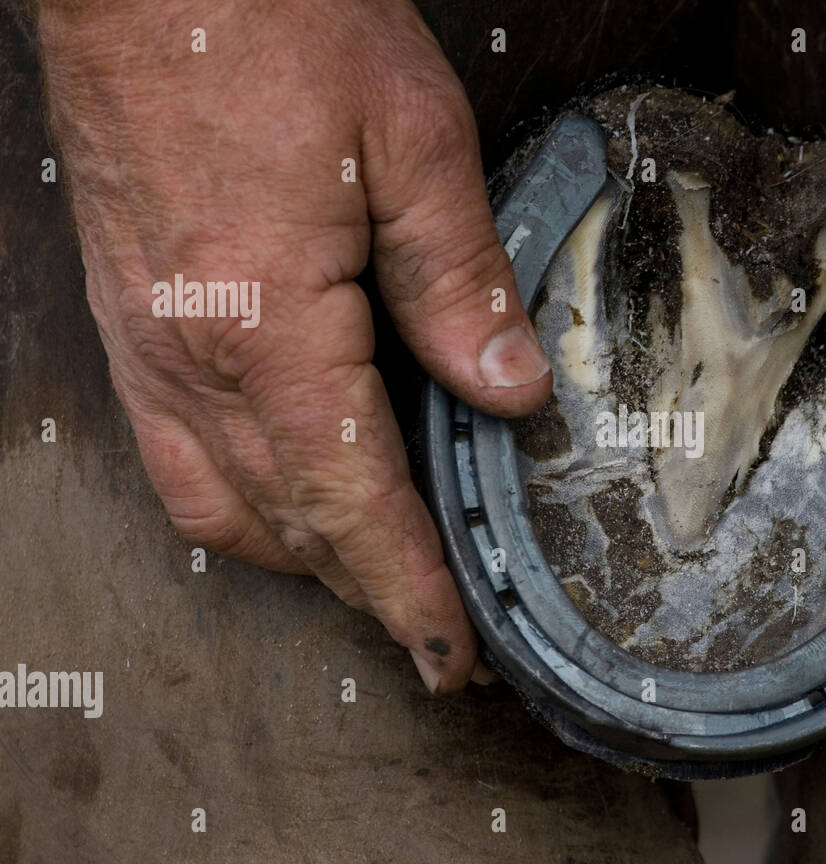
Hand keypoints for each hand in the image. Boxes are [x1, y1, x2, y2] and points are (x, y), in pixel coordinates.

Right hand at [39, 0, 550, 691]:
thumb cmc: (268, 22)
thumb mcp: (411, 141)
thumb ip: (460, 282)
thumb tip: (509, 390)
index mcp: (269, 326)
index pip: (351, 504)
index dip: (409, 591)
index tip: (449, 655)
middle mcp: (192, 357)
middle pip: (286, 525)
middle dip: (367, 594)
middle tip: (433, 634)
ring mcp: (147, 345)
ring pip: (221, 507)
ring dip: (304, 558)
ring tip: (377, 578)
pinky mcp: (132, 320)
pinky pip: (178, 455)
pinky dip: (241, 503)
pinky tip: (287, 496)